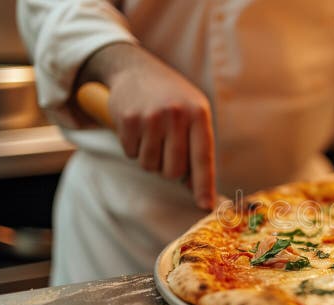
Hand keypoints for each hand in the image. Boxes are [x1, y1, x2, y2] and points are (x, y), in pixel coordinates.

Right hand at [78, 43, 215, 209]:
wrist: (136, 69)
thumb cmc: (172, 98)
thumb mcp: (193, 113)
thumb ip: (197, 147)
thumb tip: (194, 188)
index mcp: (198, 114)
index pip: (203, 158)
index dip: (204, 185)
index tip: (205, 206)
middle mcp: (176, 115)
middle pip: (174, 170)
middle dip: (169, 170)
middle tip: (166, 152)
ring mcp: (151, 116)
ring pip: (151, 166)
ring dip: (150, 159)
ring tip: (152, 137)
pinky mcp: (127, 119)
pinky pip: (132, 154)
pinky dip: (134, 148)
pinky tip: (137, 129)